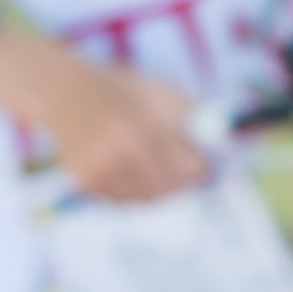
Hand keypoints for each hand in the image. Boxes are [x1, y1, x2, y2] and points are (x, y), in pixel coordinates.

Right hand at [37, 52, 206, 202]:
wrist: (66, 92)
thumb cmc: (125, 92)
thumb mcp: (164, 92)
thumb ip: (194, 118)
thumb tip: (226, 144)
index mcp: (143, 127)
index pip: (189, 169)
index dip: (200, 168)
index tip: (203, 164)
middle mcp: (118, 152)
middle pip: (169, 188)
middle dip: (183, 182)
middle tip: (186, 173)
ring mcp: (98, 169)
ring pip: (147, 198)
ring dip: (159, 188)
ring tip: (156, 166)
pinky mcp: (84, 181)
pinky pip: (123, 199)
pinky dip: (134, 190)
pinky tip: (131, 168)